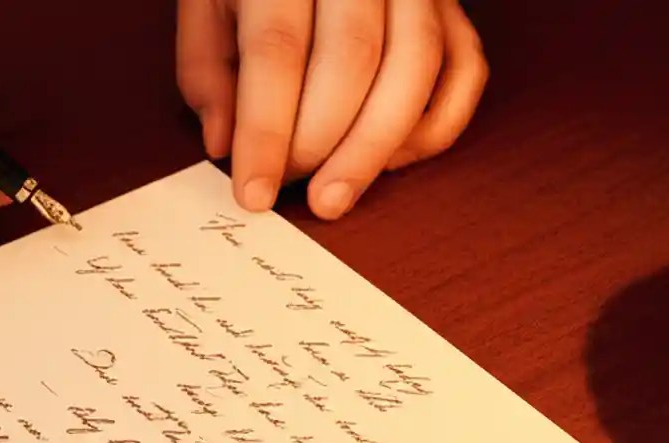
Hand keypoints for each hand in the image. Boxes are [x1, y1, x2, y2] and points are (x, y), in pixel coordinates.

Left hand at [176, 0, 487, 219]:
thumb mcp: (204, 4)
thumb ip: (206, 68)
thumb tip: (223, 142)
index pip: (277, 49)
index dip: (265, 131)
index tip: (253, 194)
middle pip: (352, 60)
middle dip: (320, 144)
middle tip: (291, 192)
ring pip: (415, 68)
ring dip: (375, 149)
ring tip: (334, 197)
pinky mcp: (452, 8)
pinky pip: (463, 71)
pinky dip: (432, 128)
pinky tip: (388, 161)